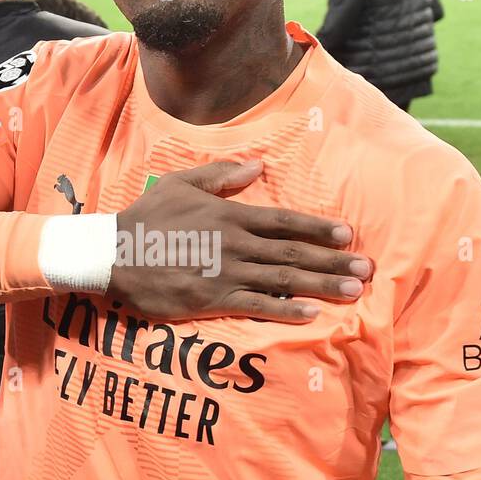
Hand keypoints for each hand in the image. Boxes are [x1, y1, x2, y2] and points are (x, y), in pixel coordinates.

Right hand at [107, 159, 372, 321]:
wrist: (113, 254)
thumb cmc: (146, 218)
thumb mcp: (182, 183)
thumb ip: (222, 174)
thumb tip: (258, 166)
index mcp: (230, 215)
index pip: (284, 221)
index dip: (318, 228)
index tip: (348, 235)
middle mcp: (235, 244)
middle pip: (293, 252)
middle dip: (333, 261)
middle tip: (367, 269)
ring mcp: (225, 272)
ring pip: (282, 279)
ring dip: (321, 285)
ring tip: (352, 290)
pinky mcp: (212, 299)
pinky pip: (256, 305)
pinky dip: (285, 309)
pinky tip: (311, 314)